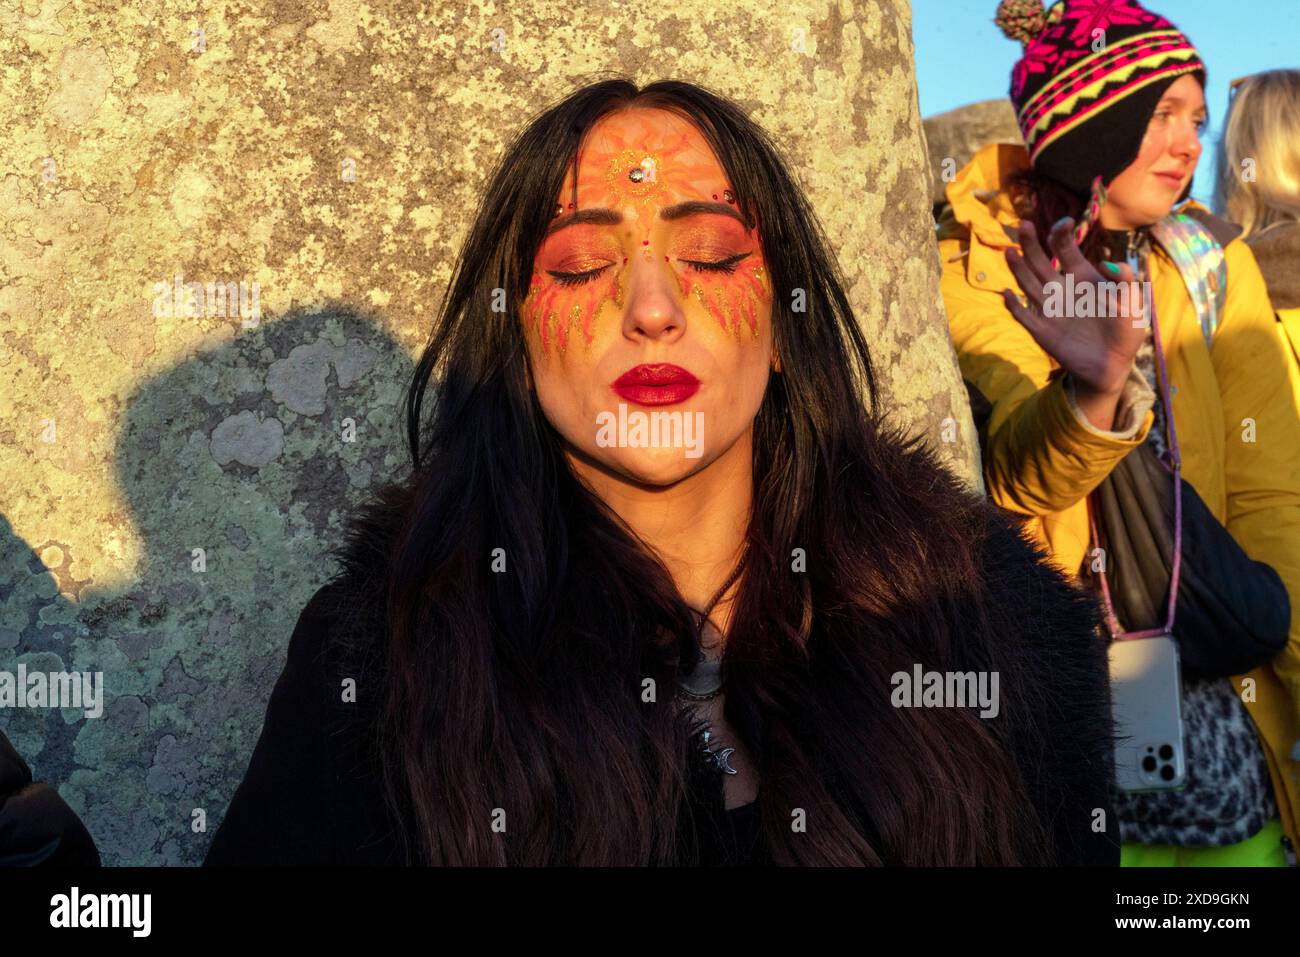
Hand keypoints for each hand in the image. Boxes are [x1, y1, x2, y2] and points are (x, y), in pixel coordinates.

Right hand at [1002, 218, 1147, 397]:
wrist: (1113, 365)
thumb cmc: (1124, 331)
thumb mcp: (1132, 303)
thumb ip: (1125, 281)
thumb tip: (1110, 264)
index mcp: (1082, 277)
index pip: (1066, 250)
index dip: (1061, 234)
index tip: (1063, 223)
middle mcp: (1062, 289)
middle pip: (1040, 262)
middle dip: (1032, 244)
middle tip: (1023, 225)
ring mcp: (1050, 310)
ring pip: (1029, 284)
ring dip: (1018, 268)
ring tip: (1009, 251)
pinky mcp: (1043, 331)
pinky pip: (1025, 316)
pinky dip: (1015, 306)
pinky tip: (1007, 293)